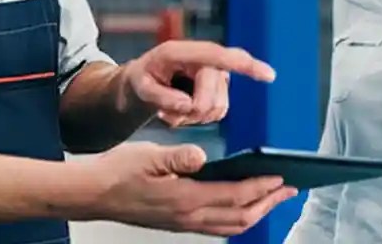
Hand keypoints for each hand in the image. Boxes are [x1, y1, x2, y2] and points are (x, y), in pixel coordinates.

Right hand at [77, 141, 297, 235]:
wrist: (93, 194)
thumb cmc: (117, 172)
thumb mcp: (147, 155)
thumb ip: (177, 157)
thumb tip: (202, 156)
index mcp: (184, 199)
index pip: (234, 196)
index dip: (261, 188)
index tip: (281, 177)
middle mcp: (188, 217)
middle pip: (240, 217)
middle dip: (269, 203)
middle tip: (289, 189)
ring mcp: (183, 223)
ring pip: (231, 226)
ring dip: (256, 213)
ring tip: (273, 198)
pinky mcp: (178, 223)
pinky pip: (217, 227)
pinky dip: (237, 218)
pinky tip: (241, 207)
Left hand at [121, 40, 275, 126]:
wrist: (141, 83)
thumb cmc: (139, 81)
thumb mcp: (139, 89)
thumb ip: (161, 97)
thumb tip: (189, 105)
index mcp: (181, 52)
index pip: (218, 56)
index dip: (245, 65)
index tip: (269, 75)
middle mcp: (203, 59)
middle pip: (213, 98)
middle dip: (193, 113)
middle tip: (168, 115)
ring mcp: (214, 73)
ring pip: (219, 108)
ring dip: (194, 117)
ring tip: (173, 109)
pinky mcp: (218, 88)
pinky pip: (218, 113)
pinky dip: (198, 118)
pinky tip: (182, 110)